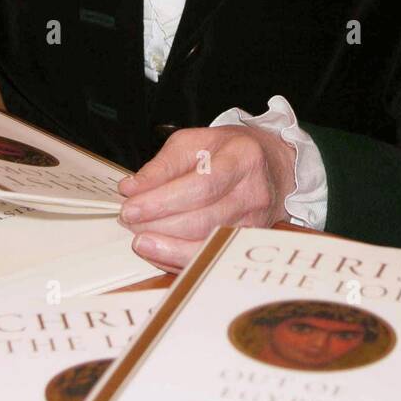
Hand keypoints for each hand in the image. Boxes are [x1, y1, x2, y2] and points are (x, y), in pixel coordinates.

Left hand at [118, 124, 297, 272]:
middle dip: (159, 224)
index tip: (131, 207)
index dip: (163, 200)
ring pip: (206, 242)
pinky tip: (159, 251)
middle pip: (202, 218)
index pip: (201, 185)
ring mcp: (254, 221)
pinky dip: (179, 257)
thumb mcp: (194, 142)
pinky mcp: (246, 240)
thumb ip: (162, 165)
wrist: (270, 166)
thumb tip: (131, 189)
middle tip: (130, 221)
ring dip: (167, 246)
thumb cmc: (228, 152)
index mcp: (242, 158)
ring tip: (140, 240)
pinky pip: (210, 255)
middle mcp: (253, 192)